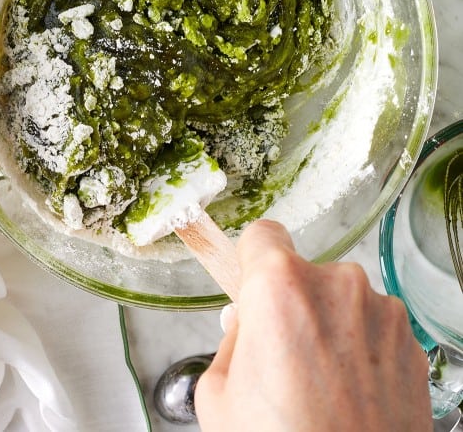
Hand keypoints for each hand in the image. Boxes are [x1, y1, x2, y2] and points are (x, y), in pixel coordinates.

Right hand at [195, 219, 432, 431]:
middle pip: (303, 275)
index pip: (262, 235)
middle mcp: (338, 284)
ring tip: (323, 388)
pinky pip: (374, 328)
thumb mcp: (218, 394)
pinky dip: (362, 351)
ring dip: (331, 329)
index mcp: (281, 288)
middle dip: (291, 306)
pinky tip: (352, 396)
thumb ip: (234, 339)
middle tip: (284, 361)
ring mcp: (381, 312)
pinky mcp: (411, 342)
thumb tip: (249, 322)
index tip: (253, 282)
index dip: (253, 260)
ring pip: (341, 302)